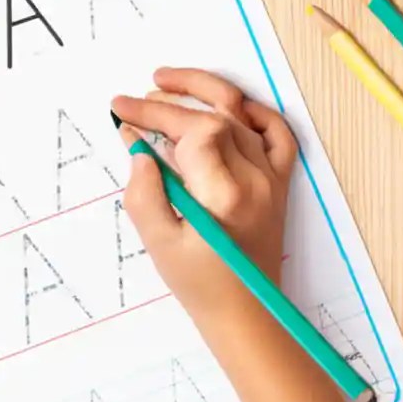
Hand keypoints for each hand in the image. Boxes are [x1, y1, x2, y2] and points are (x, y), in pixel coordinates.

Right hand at [112, 68, 296, 325]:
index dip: (156, 112)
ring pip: (243, 116)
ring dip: (206, 94)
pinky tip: (229, 105)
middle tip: (138, 98)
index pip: (193, 129)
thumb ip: (145, 192)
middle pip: (216, 115)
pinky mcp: (279, 184)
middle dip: (173, 99)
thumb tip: (140, 147)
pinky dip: (256, 112)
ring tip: (169, 87)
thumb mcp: (159, 244)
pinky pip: (278, 134)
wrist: (248, 314)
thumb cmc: (201, 286)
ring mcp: (271, 179)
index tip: (123, 109)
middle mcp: (255, 179)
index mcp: (224, 194)